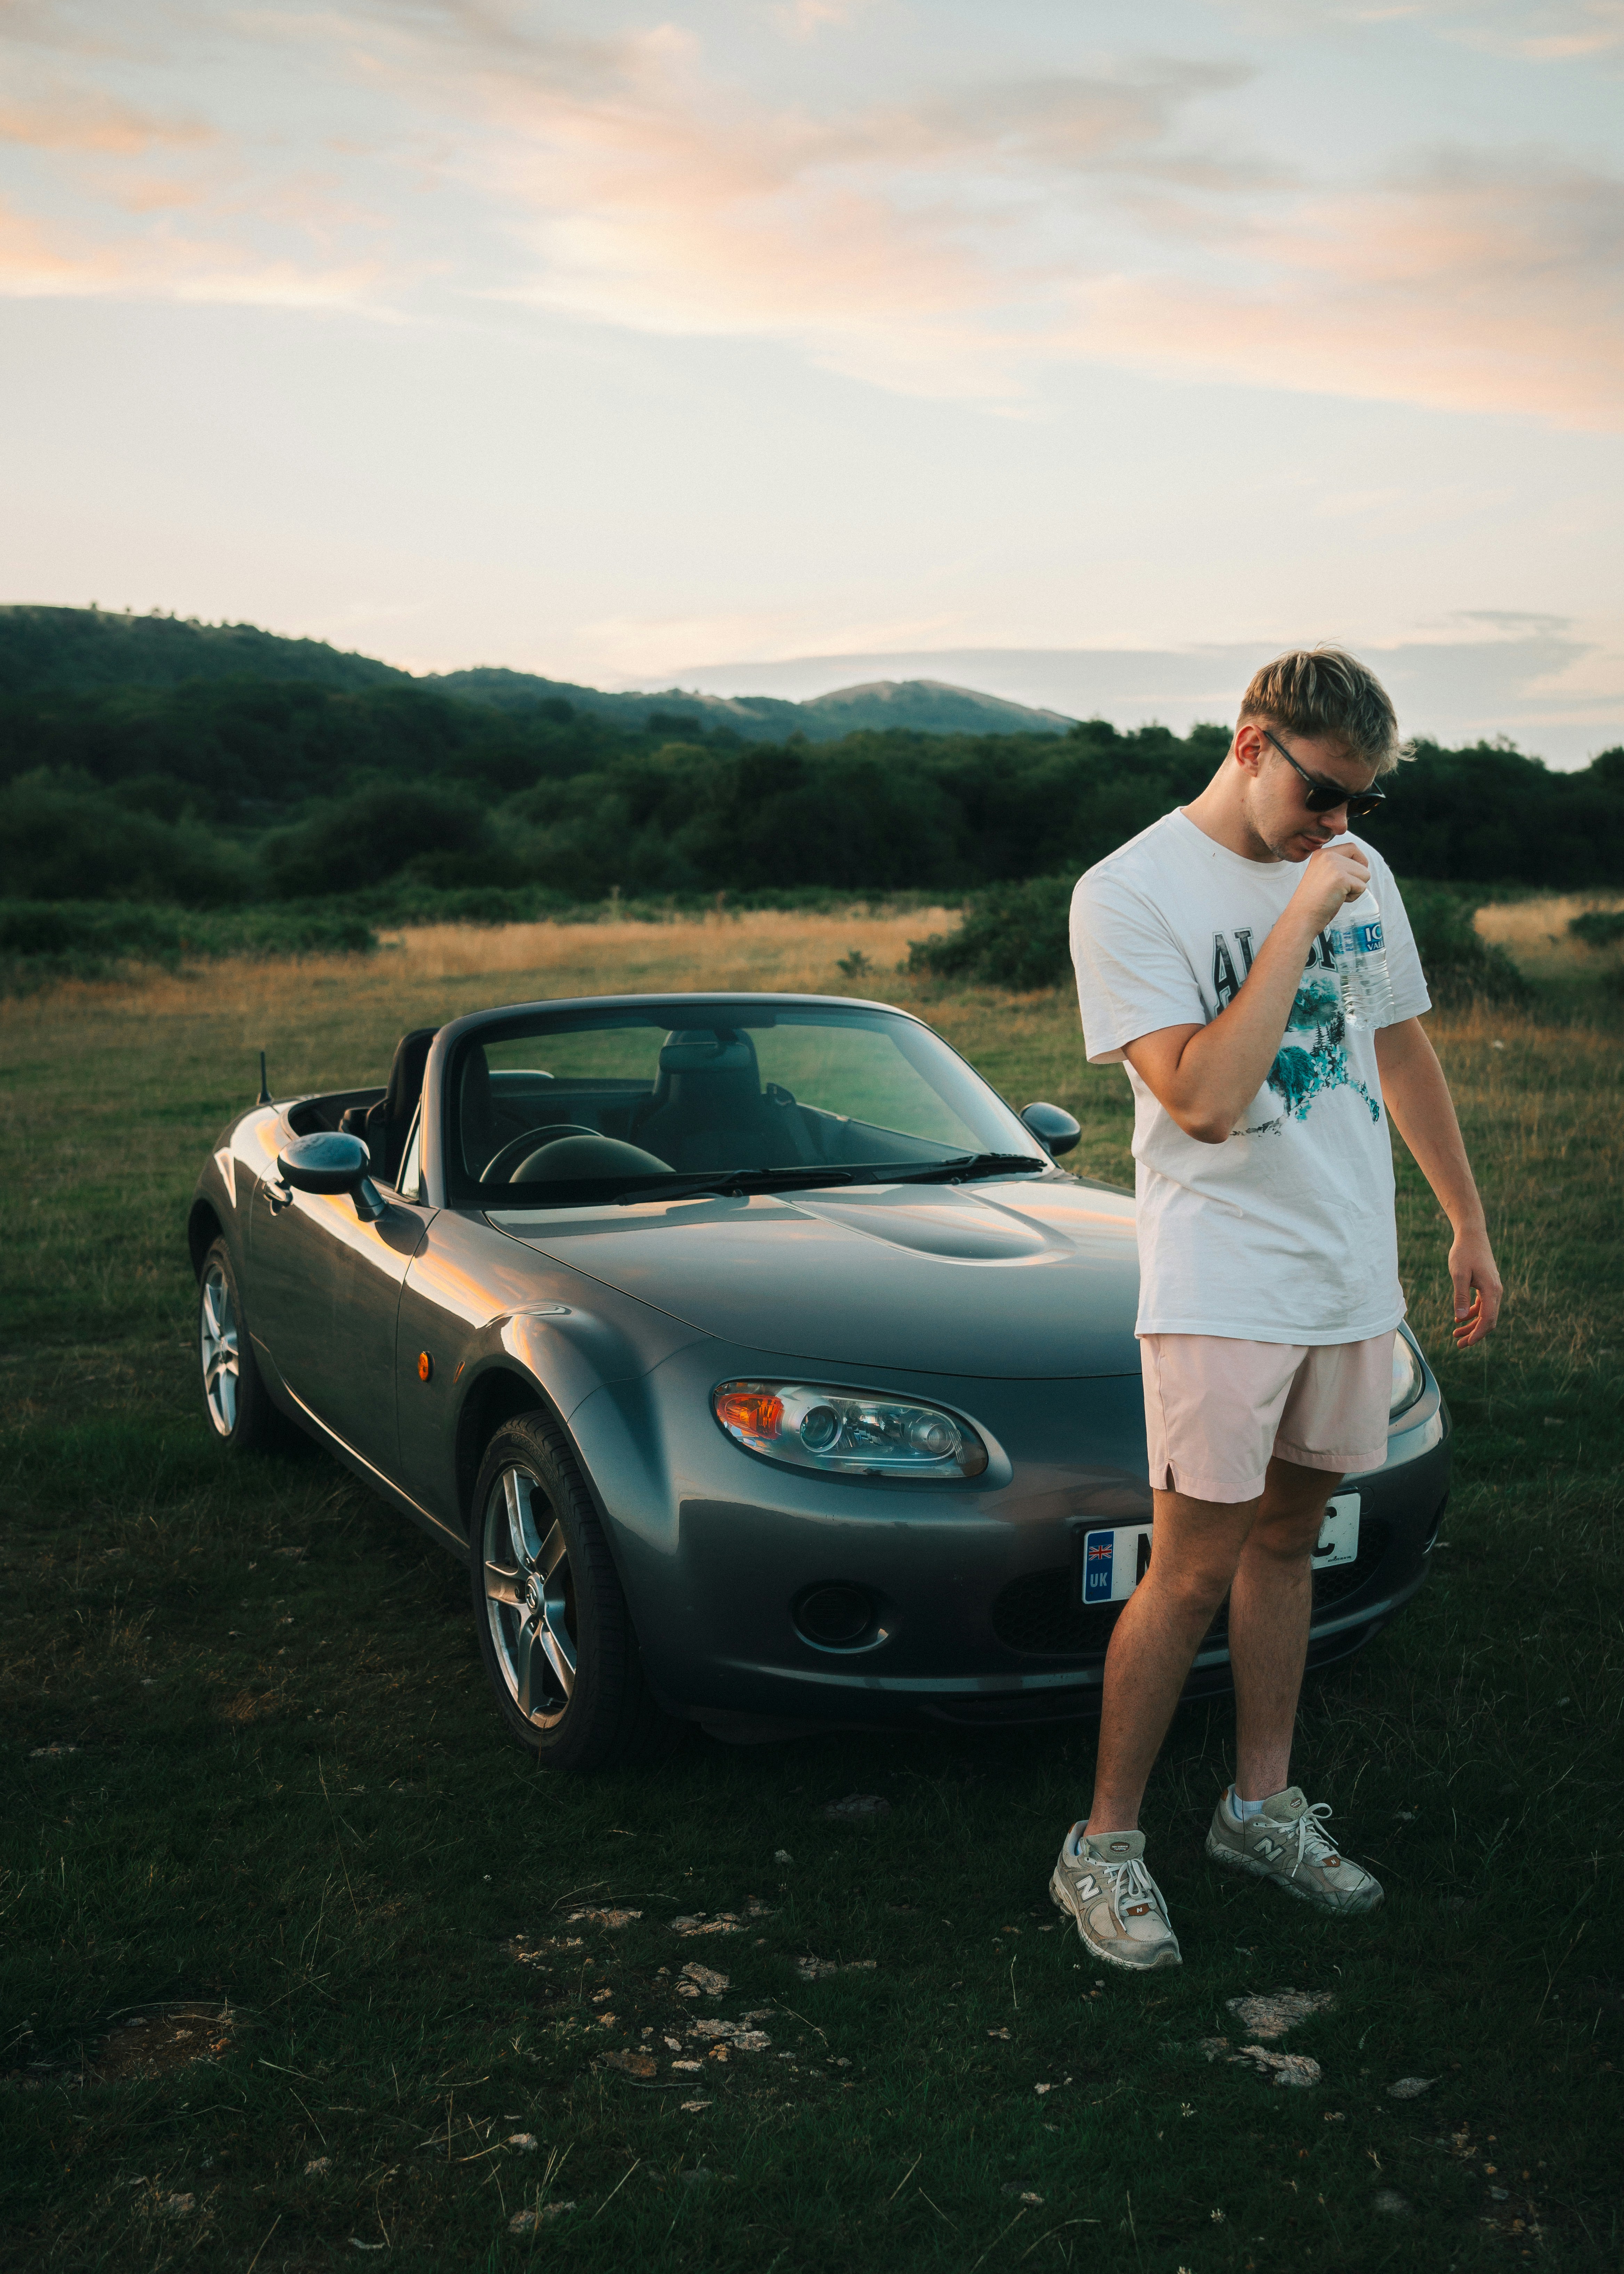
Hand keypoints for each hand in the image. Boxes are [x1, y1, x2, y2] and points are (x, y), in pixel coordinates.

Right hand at [1291, 841, 1369, 930]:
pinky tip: (1338, 899)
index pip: (1352, 848)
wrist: (1302, 916)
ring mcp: (1334, 865)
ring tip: (1337, 894)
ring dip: (1355, 888)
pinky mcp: (1341, 878)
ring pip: (1365, 874)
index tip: (1351, 876)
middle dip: (1358, 878)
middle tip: (1340, 889)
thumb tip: (1362, 865)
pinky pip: (1362, 887)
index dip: (1358, 862)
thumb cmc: (1314, 901)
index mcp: (1322, 853)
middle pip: (1362, 862)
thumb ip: (1338, 865)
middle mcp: (1327, 855)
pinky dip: (1353, 897)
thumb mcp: (1323, 874)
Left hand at [1448, 1225, 1501, 1347]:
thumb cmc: (1463, 1253)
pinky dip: (1472, 1313)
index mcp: (1491, 1290)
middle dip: (1475, 1334)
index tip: (1466, 1344)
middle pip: (1489, 1320)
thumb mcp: (1458, 1275)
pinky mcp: (1487, 1285)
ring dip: (1472, 1325)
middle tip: (1459, 1344)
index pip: (1488, 1319)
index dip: (1478, 1334)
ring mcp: (1493, 1288)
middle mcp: (1496, 1291)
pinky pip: (1483, 1305)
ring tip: (1456, 1334)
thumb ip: (1460, 1296)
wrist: (1472, 1235)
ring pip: (1485, 1313)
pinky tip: (1459, 1319)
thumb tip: (1460, 1318)